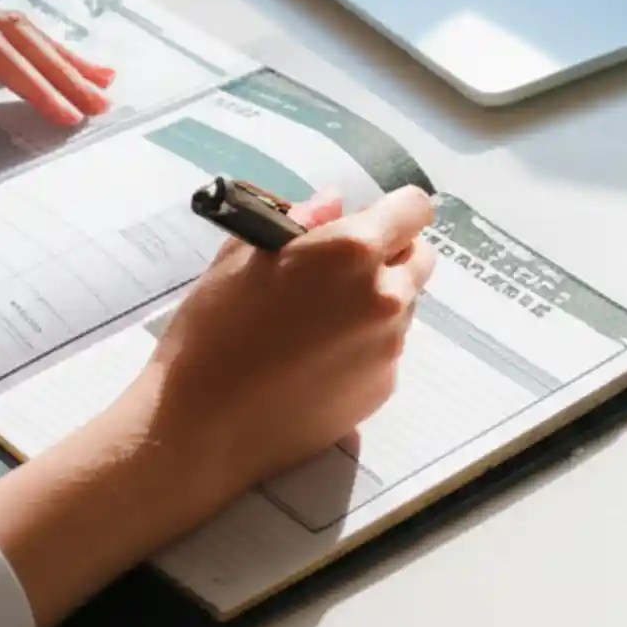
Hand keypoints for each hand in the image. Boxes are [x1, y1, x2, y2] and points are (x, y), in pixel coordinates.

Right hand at [148, 185, 437, 505]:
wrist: (206, 423)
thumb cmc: (214, 328)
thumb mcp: (245, 256)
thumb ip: (301, 220)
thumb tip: (335, 203)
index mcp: (352, 252)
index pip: (414, 210)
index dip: (394, 211)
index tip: (370, 221)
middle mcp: (385, 297)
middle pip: (420, 258)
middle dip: (391, 255)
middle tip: (340, 271)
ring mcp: (389, 347)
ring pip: (404, 306)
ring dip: (378, 301)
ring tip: (320, 321)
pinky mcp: (383, 387)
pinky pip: (388, 350)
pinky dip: (365, 345)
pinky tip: (317, 360)